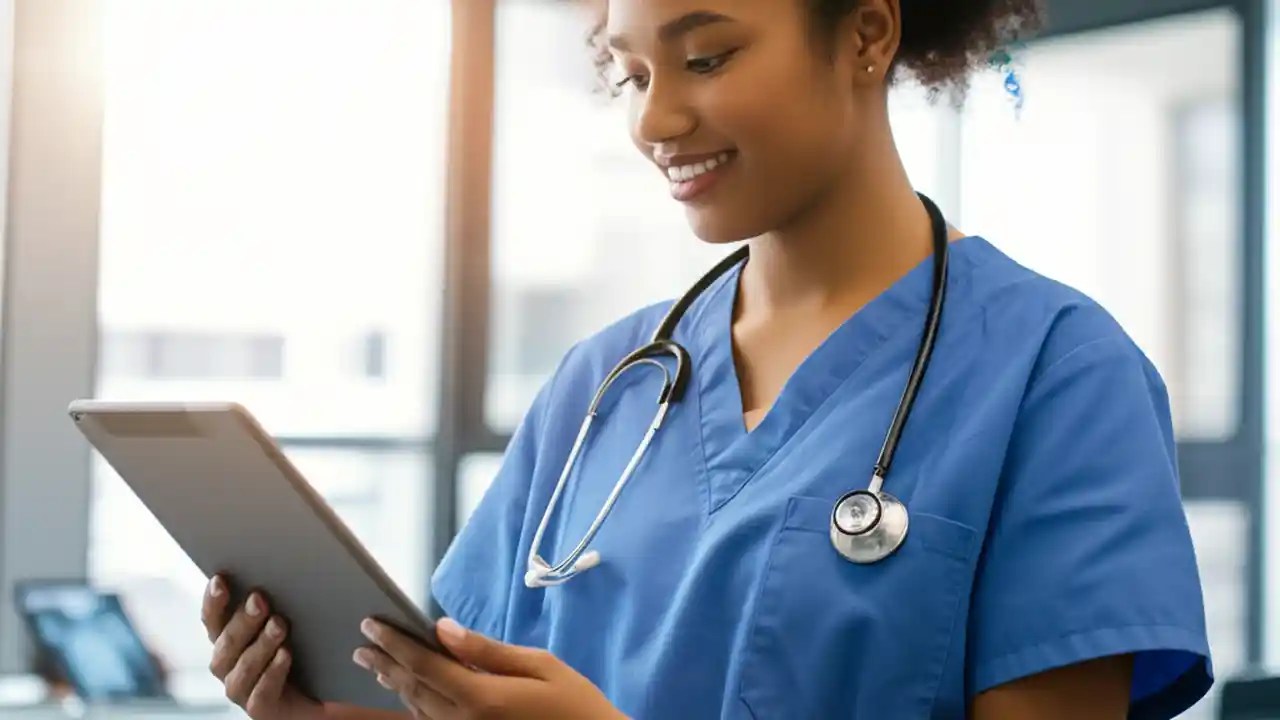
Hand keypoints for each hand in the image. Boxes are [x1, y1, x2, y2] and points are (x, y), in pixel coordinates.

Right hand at [201, 574, 323, 719]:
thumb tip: (288, 566)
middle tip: (260, 599)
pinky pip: (261, 692)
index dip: (213, 600)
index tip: (221, 579)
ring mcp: (241, 688)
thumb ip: (278, 600)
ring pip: (242, 667)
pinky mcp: (260, 709)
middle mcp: (227, 664)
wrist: (319, 693)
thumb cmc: (301, 651)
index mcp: (228, 638)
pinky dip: (272, 672)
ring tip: (279, 624)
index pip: (212, 618)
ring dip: (260, 644)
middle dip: (243, 619)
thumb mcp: (290, 621)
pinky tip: (286, 655)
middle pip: (226, 641)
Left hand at [353, 618, 624, 719]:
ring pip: (418, 710)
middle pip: (413, 689)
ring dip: (394, 685)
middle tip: (361, 645)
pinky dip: (414, 706)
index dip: (394, 643)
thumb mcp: (539, 665)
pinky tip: (409, 694)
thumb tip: (442, 628)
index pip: (424, 665)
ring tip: (376, 665)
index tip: (371, 624)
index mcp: (480, 698)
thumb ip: (486, 649)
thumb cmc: (574, 704)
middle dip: (385, 664)